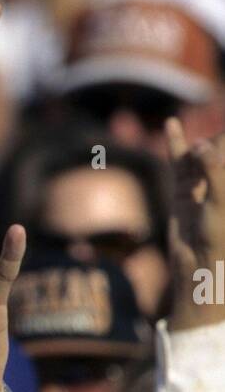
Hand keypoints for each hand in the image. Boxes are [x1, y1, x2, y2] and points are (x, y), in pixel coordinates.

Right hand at [165, 117, 224, 332]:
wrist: (199, 266)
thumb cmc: (220, 237)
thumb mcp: (221, 201)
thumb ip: (213, 170)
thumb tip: (200, 144)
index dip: (224, 143)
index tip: (214, 170)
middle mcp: (221, 178)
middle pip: (220, 145)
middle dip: (217, 144)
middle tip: (210, 177)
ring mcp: (203, 181)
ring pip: (200, 151)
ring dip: (198, 148)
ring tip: (201, 179)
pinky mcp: (183, 189)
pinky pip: (178, 161)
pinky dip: (175, 142)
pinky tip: (171, 124)